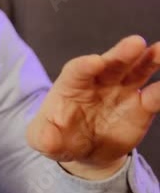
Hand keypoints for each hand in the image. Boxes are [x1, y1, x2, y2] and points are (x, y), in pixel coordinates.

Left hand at [26, 35, 159, 179]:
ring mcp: (121, 91)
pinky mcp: (141, 106)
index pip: (77, 70)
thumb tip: (48, 141)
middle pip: (110, 64)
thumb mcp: (44, 139)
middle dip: (121, 53)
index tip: (96, 61)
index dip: (85, 65)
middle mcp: (98, 82)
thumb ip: (44, 137)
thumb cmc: (59, 136)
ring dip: (149, 60)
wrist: (84, 149)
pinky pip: (154, 96)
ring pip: (136, 71)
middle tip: (135, 42)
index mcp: (71, 84)